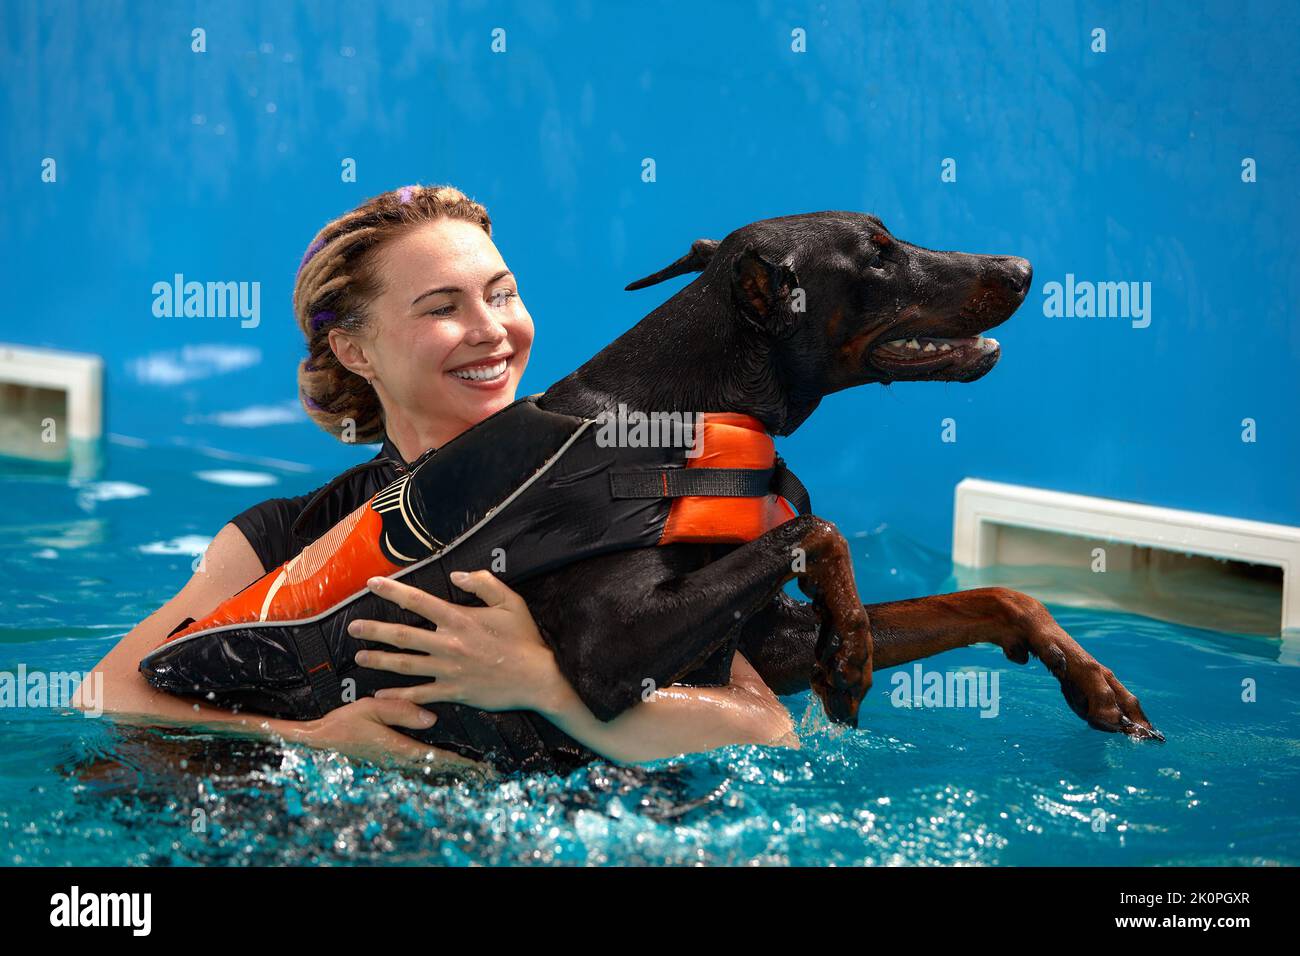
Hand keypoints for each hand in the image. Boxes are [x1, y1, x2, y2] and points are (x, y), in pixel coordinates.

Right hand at [299, 696, 478, 767]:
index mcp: (399, 748)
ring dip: (448, 770)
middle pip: (437, 768)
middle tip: (484, 772)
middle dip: (460, 770)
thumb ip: (402, 711)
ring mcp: (392, 766)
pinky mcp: (386, 765)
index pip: (437, 757)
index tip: (480, 766)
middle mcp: (399, 761)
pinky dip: (432, 768)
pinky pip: (415, 769)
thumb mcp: (371, 709)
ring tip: (469, 771)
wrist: (315, 743)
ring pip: (428, 770)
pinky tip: (439, 766)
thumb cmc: (341, 725)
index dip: (461, 762)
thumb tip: (432, 718)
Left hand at [348, 570, 563, 713]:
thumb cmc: (524, 639)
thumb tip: (457, 574)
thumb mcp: (511, 602)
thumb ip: (483, 583)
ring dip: (379, 660)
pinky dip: (399, 695)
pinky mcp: (452, 691)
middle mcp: (447, 643)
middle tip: (353, 627)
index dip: (392, 590)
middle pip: (402, 635)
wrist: (536, 679)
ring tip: (360, 657)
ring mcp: (448, 669)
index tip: (372, 583)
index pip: (418, 601)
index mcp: (459, 619)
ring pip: (405, 665)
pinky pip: (420, 693)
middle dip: (374, 630)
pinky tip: (381, 695)